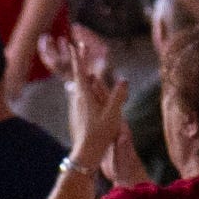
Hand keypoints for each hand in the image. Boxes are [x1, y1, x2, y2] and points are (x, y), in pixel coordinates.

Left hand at [53, 23, 122, 149]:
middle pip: (80, 77)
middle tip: (82, 48)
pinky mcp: (77, 115)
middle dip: (82, 62)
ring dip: (86, 78)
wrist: (86, 153)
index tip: (75, 45)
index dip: (78, 57)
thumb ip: (118, 96)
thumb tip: (124, 80)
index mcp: (84, 95)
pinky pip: (82, 97)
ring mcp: (75, 107)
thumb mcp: (113, 113)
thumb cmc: (100, 133)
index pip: (80, 71)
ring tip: (91, 71)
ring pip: (81, 88)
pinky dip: (88, 91)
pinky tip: (92, 95)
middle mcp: (77, 99)